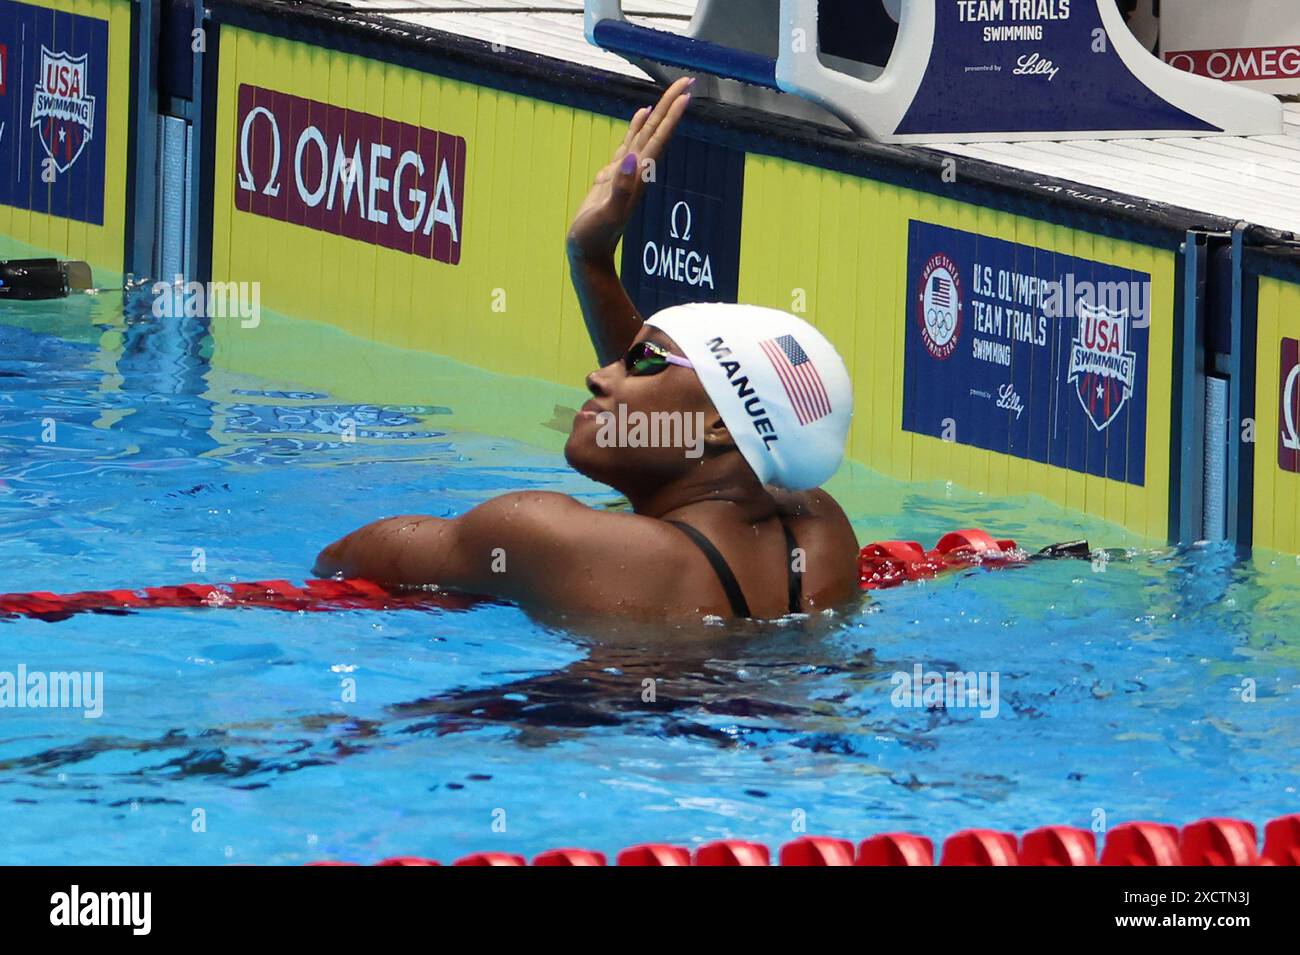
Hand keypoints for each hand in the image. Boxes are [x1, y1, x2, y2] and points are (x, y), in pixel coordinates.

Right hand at [566, 76, 694, 262]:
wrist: (588, 254)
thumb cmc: (595, 237)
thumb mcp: (608, 214)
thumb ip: (620, 188)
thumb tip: (631, 159)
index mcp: (638, 175)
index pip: (658, 138)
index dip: (671, 115)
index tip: (685, 92)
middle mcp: (637, 171)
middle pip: (656, 131)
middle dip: (670, 105)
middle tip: (687, 80)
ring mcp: (626, 172)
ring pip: (644, 135)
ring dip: (657, 113)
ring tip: (669, 92)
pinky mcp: (613, 175)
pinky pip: (628, 144)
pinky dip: (635, 127)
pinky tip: (640, 116)